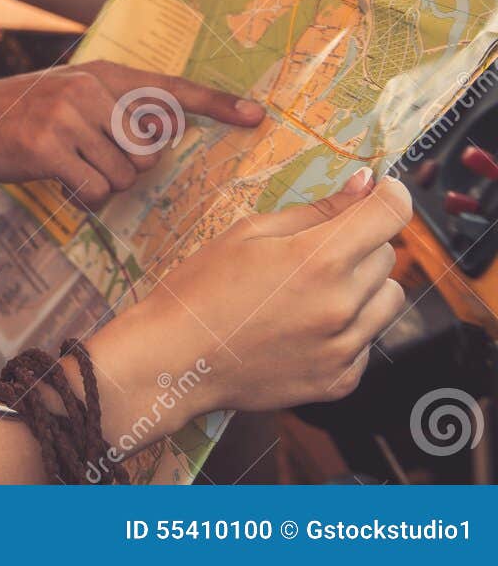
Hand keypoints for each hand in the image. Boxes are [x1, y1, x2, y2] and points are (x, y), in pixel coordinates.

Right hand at [0, 60, 263, 202]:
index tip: (258, 116)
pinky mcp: (48, 148)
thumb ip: (115, 109)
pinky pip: (95, 190)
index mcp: (102, 75)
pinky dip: (83, 197)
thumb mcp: (71, 96)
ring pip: (125, 175)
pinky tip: (59, 182)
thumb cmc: (22, 115)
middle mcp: (90, 90)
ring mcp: (68, 117)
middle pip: (150, 150)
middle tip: (95, 160)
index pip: (171, 88)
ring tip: (70, 168)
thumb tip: (165, 135)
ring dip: (103, 184)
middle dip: (130, 167)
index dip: (217, 104)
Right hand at [120, 169, 410, 423]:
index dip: (390, 196)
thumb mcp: (248, 233)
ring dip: (362, 288)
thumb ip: (315, 210)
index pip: (391, 214)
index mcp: (318, 260)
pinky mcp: (341, 381)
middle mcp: (342, 306)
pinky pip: (367, 341)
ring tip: (312, 293)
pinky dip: (346, 329)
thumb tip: (364, 184)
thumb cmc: (200, 288)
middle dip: (360, 245)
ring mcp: (344, 349)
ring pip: (388, 299)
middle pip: (387, 256)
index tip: (380, 194)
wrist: (174, 359)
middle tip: (314, 252)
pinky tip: (302, 328)